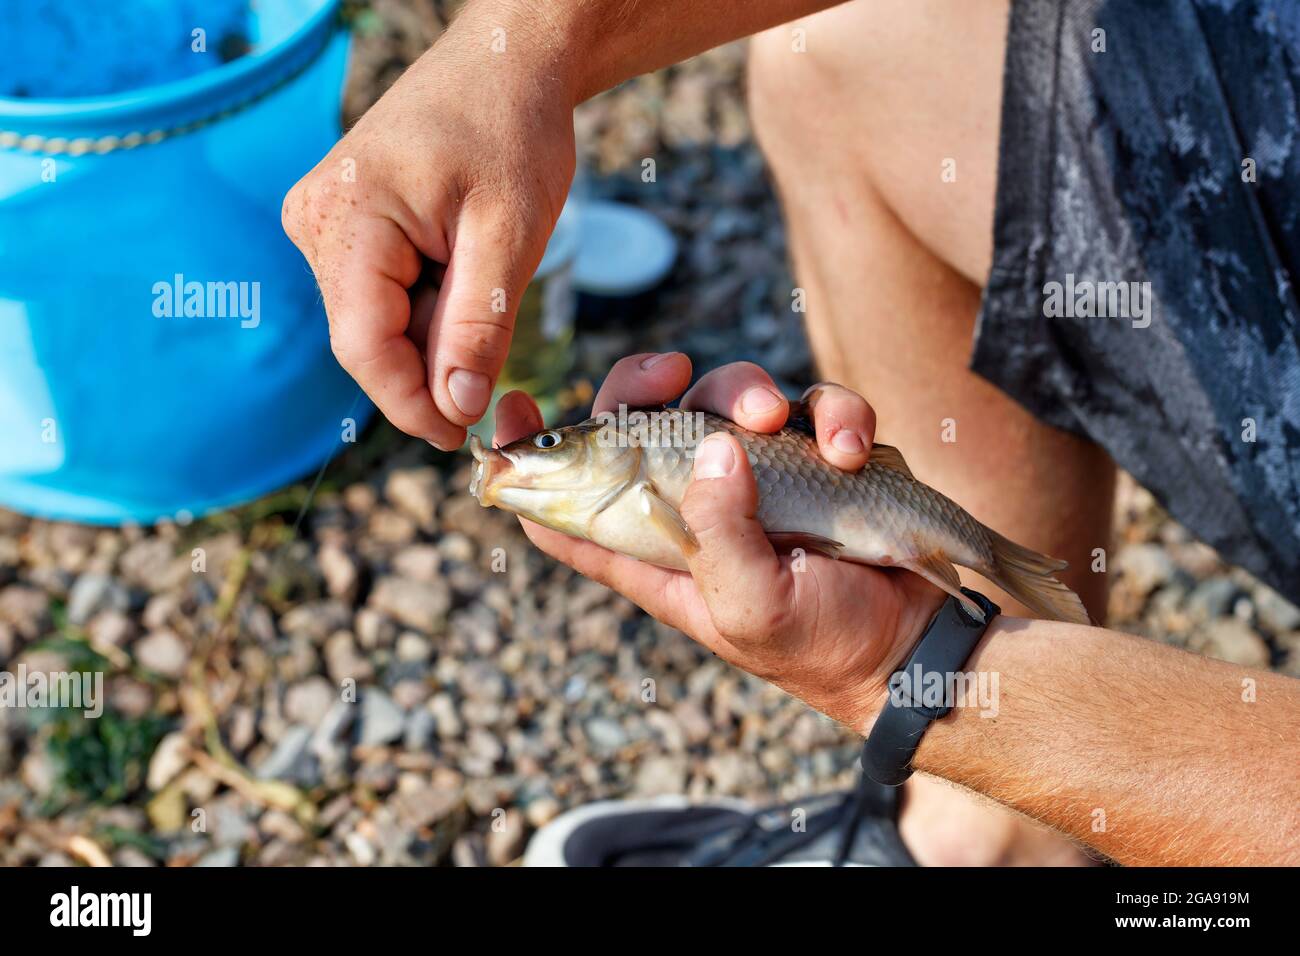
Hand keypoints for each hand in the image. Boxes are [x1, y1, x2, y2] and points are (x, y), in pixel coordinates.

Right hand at [282, 6, 577, 447]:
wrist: (504, 64)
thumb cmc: (511, 131)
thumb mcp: (510, 235)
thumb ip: (478, 326)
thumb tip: (456, 406)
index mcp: (347, 215)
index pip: (364, 346)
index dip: (411, 403)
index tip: (459, 437)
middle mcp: (314, 220)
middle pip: (365, 339)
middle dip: (427, 366)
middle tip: (490, 354)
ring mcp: (321, 222)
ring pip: (373, 322)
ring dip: (429, 332)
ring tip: (480, 279)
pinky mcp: (340, 226)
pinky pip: (377, 295)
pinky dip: (423, 305)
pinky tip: (458, 268)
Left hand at [494, 354, 946, 732]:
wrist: (916, 648)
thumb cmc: (824, 646)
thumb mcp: (753, 609)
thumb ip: (721, 535)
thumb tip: (713, 448)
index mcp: (656, 553)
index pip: (568, 505)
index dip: (532, 459)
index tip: (515, 406)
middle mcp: (697, 506)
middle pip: (639, 424)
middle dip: (642, 383)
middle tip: (673, 370)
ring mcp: (758, 476)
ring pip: (723, 397)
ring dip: (748, 389)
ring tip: (780, 419)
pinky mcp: (817, 458)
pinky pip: (812, 408)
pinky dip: (832, 414)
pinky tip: (850, 448)